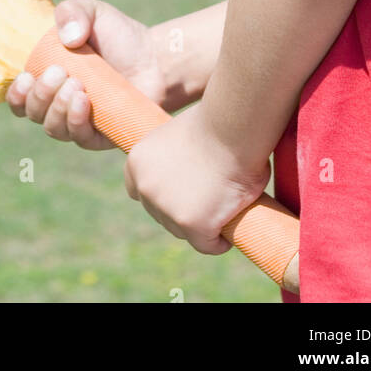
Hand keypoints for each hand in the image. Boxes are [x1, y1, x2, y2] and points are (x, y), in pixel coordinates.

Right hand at [6, 0, 164, 150]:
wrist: (156, 58)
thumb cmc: (120, 36)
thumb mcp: (93, 12)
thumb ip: (72, 11)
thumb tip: (67, 37)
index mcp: (48, 76)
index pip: (19, 95)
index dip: (16, 93)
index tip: (25, 78)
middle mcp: (58, 102)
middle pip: (32, 112)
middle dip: (39, 95)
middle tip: (59, 73)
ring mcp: (78, 121)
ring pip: (53, 127)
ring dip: (58, 107)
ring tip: (76, 86)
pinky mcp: (99, 135)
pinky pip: (79, 138)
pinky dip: (76, 121)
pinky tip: (84, 102)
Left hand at [123, 101, 269, 254]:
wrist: (232, 129)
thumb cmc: (213, 125)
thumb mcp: (175, 137)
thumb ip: (169, 159)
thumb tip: (179, 178)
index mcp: (137, 162)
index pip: (139, 190)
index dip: (160, 193)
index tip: (179, 192)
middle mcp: (145, 188)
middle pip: (161, 214)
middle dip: (180, 211)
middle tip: (206, 200)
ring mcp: (168, 209)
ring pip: (183, 231)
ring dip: (199, 226)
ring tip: (220, 208)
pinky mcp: (193, 225)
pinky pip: (207, 245)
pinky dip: (218, 242)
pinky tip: (229, 232)